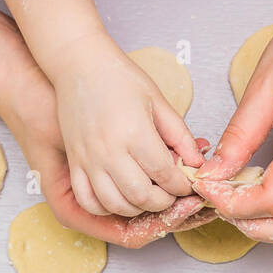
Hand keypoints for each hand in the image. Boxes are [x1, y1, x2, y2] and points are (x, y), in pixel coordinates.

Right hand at [0, 53, 208, 248]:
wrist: (79, 64)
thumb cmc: (120, 77)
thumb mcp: (159, 101)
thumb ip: (180, 135)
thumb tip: (198, 163)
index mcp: (134, 133)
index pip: (165, 175)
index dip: (182, 185)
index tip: (187, 184)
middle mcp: (109, 151)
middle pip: (142, 196)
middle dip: (164, 202)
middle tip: (171, 193)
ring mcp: (88, 160)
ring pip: (116, 204)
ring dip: (138, 208)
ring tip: (149, 196)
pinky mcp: (75, 163)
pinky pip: (88, 200)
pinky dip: (106, 208)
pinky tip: (120, 198)